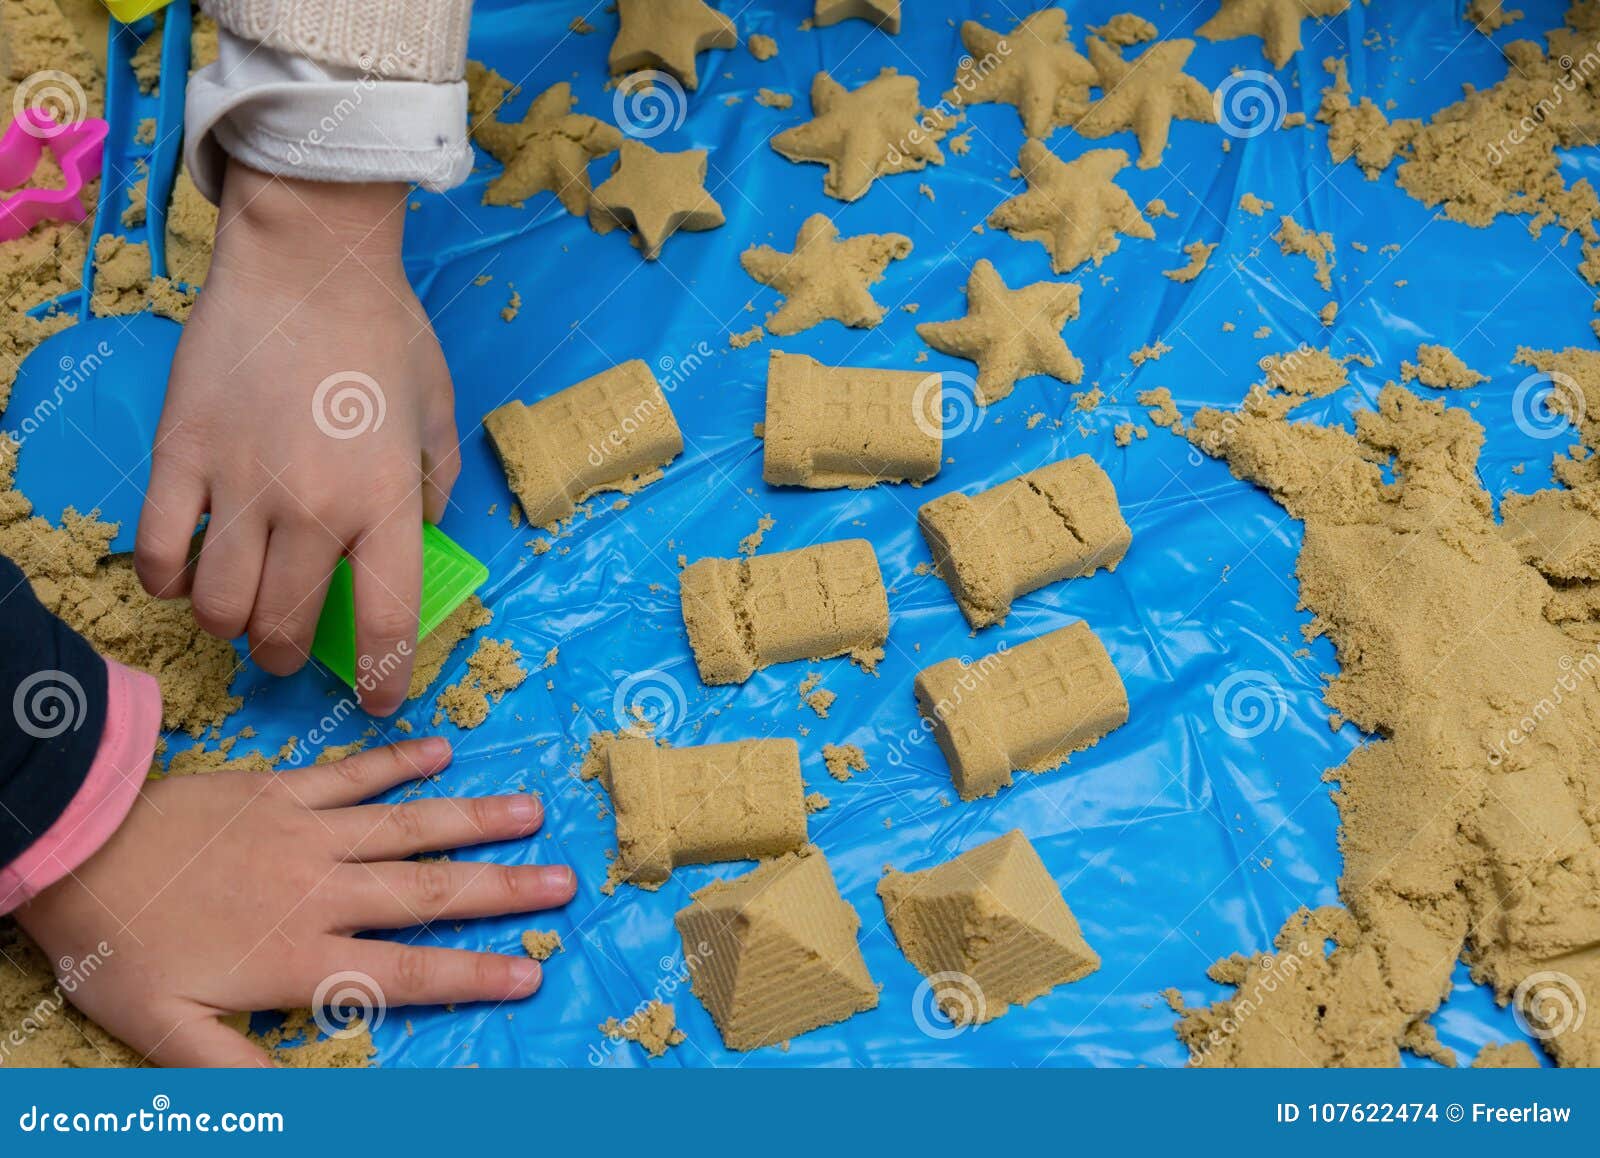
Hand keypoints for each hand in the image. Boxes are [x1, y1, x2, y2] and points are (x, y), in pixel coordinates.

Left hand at [14, 739, 572, 1066]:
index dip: (473, 975)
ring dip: (473, 819)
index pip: (406, 972)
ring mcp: (308, 832)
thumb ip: (241, 1076)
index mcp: (303, 955)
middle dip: (503, 891)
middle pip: (429, 891)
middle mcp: (323, 890)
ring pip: (407, 826)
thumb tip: (315, 1112)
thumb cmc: (123, 950)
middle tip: (565, 883)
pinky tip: (443, 750)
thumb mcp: (169, 1035)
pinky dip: (399, 761)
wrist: (77, 851)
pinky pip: (353, 774)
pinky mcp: (282, 790)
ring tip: (533, 810)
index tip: (532, 973)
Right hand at [134, 161, 460, 714]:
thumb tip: (427, 537)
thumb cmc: (385, 331)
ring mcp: (239, 484)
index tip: (378, 699)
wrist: (308, 258)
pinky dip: (167, 580)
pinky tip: (183, 573)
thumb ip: (437, 485)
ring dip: (227, 626)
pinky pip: (155, 551)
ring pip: (217, 606)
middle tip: (283, 649)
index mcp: (385, 502)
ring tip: (237, 613)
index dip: (383, 677)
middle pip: (283, 628)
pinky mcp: (179, 454)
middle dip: (284, 657)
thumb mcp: (440, 411)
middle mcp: (313, 507)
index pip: (384, 621)